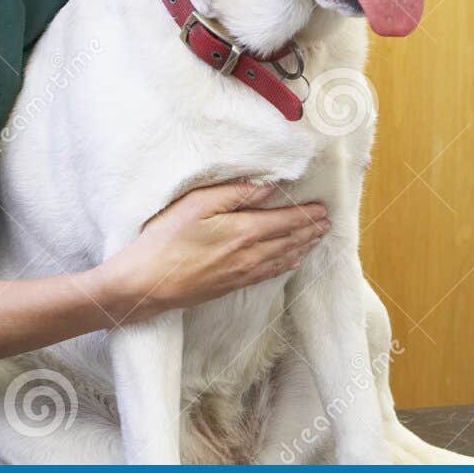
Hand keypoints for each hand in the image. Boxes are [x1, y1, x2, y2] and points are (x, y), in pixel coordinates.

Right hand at [92, 180, 329, 324]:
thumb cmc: (165, 239)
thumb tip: (269, 186)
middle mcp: (249, 255)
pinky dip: (284, 264)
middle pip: (288, 241)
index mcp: (243, 231)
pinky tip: (289, 262)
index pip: (285, 221)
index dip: (306, 214)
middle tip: (327, 222)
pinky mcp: (230, 285)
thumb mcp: (195, 204)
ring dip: (302, 247)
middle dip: (310, 230)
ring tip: (315, 239)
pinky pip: (267, 273)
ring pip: (282, 259)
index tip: (323, 208)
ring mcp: (240, 273)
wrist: (146, 284)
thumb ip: (234, 194)